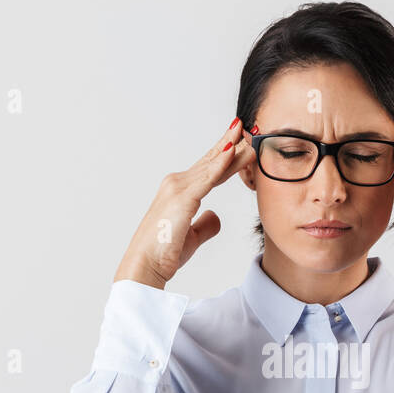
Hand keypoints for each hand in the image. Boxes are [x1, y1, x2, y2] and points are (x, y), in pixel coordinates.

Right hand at [114, 117, 255, 288]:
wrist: (144, 265)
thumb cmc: (163, 252)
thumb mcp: (191, 237)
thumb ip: (204, 225)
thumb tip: (215, 216)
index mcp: (179, 191)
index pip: (208, 168)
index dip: (225, 154)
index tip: (240, 141)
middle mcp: (177, 184)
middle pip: (211, 161)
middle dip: (231, 144)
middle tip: (248, 128)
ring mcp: (178, 189)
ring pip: (212, 166)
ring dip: (232, 150)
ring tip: (249, 136)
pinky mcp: (182, 199)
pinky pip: (206, 179)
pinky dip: (220, 164)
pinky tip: (232, 152)